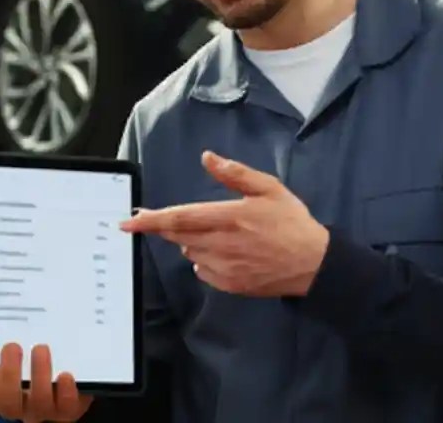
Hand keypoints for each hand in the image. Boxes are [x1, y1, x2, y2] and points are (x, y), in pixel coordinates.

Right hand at [0, 335, 92, 421]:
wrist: (73, 371)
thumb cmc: (29, 362)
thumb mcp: (0, 348)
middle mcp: (19, 403)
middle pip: (8, 404)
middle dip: (8, 376)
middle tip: (12, 347)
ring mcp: (44, 408)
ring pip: (38, 405)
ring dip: (38, 376)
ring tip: (41, 349)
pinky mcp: (68, 408)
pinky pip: (66, 407)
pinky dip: (66, 391)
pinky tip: (66, 375)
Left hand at [120, 151, 329, 296]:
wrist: (314, 264)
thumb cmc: (292, 222)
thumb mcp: (269, 188)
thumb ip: (235, 173)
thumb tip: (207, 157)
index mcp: (229, 217)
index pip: (179, 218)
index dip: (150, 219)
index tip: (128, 220)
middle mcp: (222, 245)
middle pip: (177, 236)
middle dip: (164, 226)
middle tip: (157, 218)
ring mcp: (224, 268)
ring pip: (189, 252)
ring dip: (189, 241)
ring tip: (215, 232)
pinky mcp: (229, 285)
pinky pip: (202, 271)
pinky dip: (203, 259)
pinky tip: (223, 252)